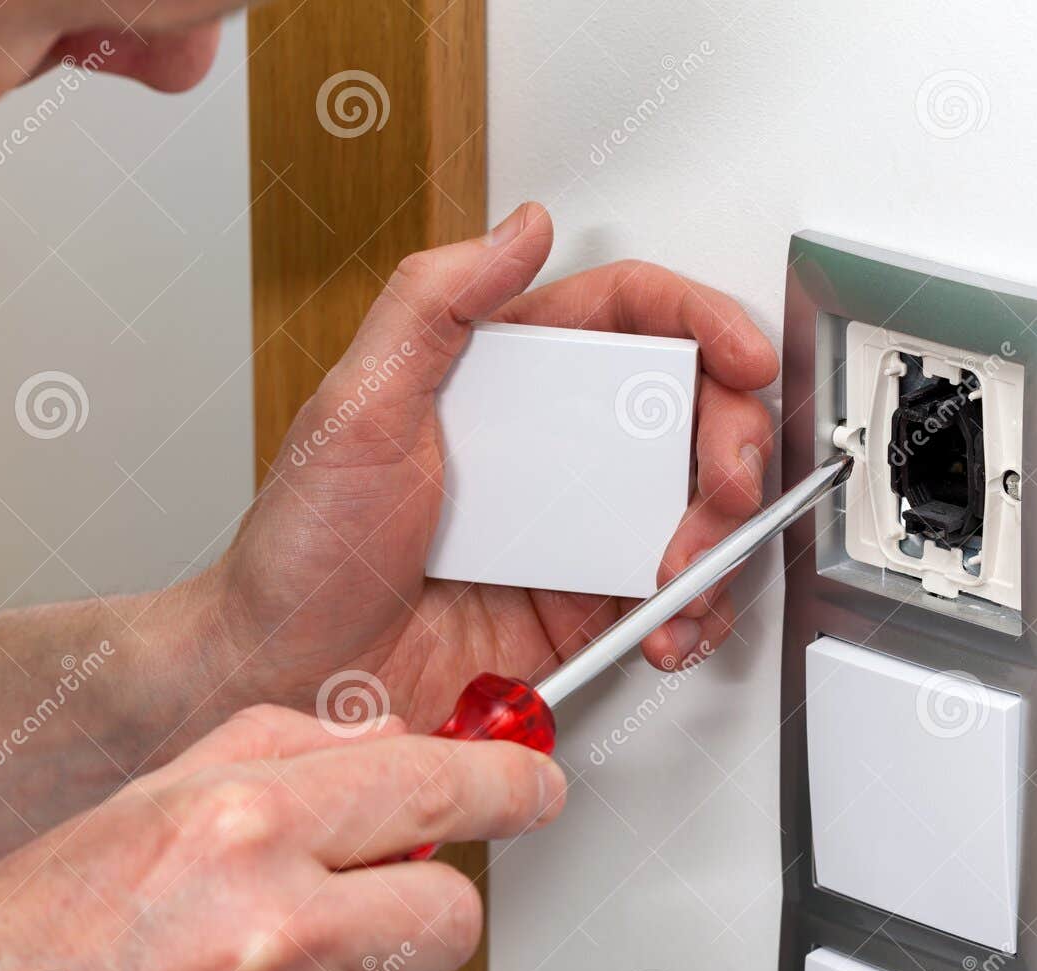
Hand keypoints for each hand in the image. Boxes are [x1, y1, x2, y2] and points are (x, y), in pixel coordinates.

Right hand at [0, 705, 564, 970]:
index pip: (434, 786)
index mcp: (243, 823)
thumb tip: (389, 741)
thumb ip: (285, 748)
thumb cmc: (27, 930)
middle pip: (452, 909)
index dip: (506, 781)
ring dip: (377, 966)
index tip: (533, 784)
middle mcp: (275, 925)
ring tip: (285, 952)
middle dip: (431, 894)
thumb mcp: (152, 791)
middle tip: (377, 883)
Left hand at [208, 203, 776, 729]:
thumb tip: (520, 228)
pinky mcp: (582, 605)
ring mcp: (573, 527)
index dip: (699, 321)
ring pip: (694, 505)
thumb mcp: (354, 407)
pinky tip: (668, 623)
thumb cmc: (306, 552)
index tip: (740, 354)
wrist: (296, 678)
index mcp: (503, 378)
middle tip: (728, 485)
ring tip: (685, 572)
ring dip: (720, 537)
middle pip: (683, 409)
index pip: (625, 317)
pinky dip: (691, 612)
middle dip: (731, 440)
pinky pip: (670, 597)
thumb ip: (434, 305)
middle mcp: (549, 446)